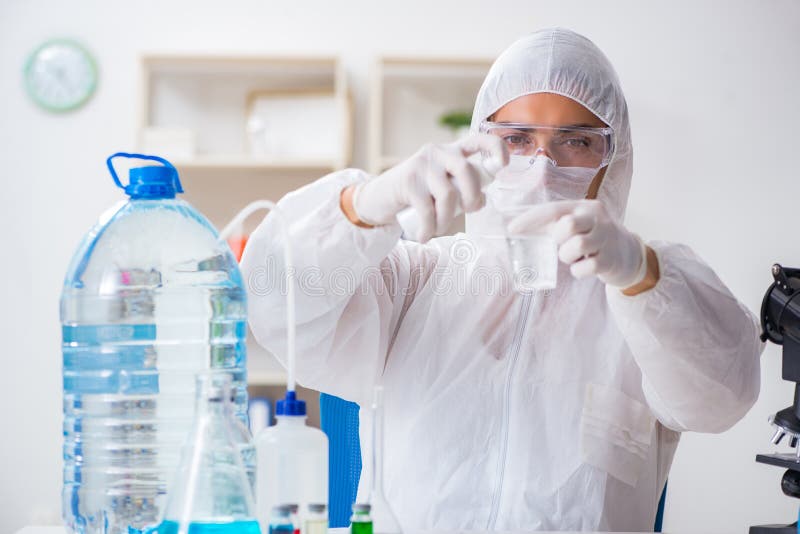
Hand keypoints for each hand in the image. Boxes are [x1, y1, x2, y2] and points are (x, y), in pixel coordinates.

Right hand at [352, 134, 507, 242]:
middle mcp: (438, 152)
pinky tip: (424, 236)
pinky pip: (428, 210)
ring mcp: (421, 164)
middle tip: (468, 212)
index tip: (503, 166)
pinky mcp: (408, 181)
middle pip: (466, 171)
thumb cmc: (417, 194)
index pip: (479, 141)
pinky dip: (429, 228)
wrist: (378, 197)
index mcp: (452, 151)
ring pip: (447, 195)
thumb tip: (481, 201)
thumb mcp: (441, 186)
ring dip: (445, 220)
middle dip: (472, 197)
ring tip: (436, 229)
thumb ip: (462, 188)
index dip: (496, 149)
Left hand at [508, 199, 649, 288]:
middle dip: (558, 238)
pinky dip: (578, 270)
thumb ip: (554, 224)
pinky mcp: (611, 259)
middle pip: (568, 224)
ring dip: (567, 256)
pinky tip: (582, 267)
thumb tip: (518, 230)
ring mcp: (606, 238)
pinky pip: (587, 267)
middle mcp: (597, 218)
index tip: (512, 229)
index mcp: (584, 206)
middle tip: (561, 244)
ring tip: (573, 257)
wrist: (629, 255)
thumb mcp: (579, 225)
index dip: (531, 219)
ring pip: (577, 245)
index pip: (553, 209)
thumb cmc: (593, 238)